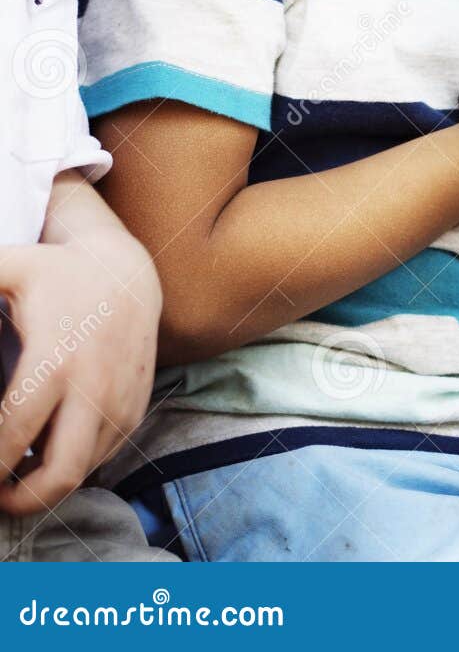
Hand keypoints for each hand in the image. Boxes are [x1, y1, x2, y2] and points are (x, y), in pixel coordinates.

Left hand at [0, 223, 159, 514]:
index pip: (11, 441)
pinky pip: (102, 456)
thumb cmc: (56, 274)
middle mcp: (95, 389)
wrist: (128, 273)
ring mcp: (121, 401)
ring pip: (82, 473)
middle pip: (58, 475)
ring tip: (12, 475)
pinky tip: (46, 450)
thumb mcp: (9, 268)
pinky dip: (72, 465)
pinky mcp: (136, 408)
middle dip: (17, 500)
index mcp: (55, 363)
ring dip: (44, 485)